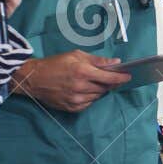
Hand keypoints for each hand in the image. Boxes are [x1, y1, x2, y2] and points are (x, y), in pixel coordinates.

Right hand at [12, 50, 131, 112]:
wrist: (34, 78)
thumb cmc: (54, 64)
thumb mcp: (75, 56)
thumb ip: (97, 60)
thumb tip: (116, 63)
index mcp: (82, 72)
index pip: (109, 78)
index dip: (121, 78)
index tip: (128, 76)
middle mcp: (80, 87)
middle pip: (105, 88)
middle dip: (109, 83)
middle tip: (108, 77)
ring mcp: (76, 99)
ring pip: (98, 96)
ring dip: (99, 89)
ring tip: (90, 82)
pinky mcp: (72, 108)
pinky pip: (89, 103)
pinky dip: (90, 97)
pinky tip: (83, 90)